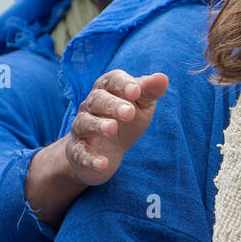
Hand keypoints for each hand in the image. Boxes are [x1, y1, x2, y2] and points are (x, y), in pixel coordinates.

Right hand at [65, 70, 168, 185]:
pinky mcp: (78, 150)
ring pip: (85, 123)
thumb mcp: (142, 105)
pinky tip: (102, 163)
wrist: (107, 151)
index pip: (112, 80)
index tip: (136, 91)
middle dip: (112, 105)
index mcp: (107, 90)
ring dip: (98, 126)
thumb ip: (150, 92)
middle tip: (129, 113)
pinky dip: (90, 158)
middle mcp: (91, 106)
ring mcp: (82, 128)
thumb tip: (163, 78)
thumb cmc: (127, 121)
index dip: (123, 84)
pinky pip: (80, 153)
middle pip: (97, 100)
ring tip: (112, 128)